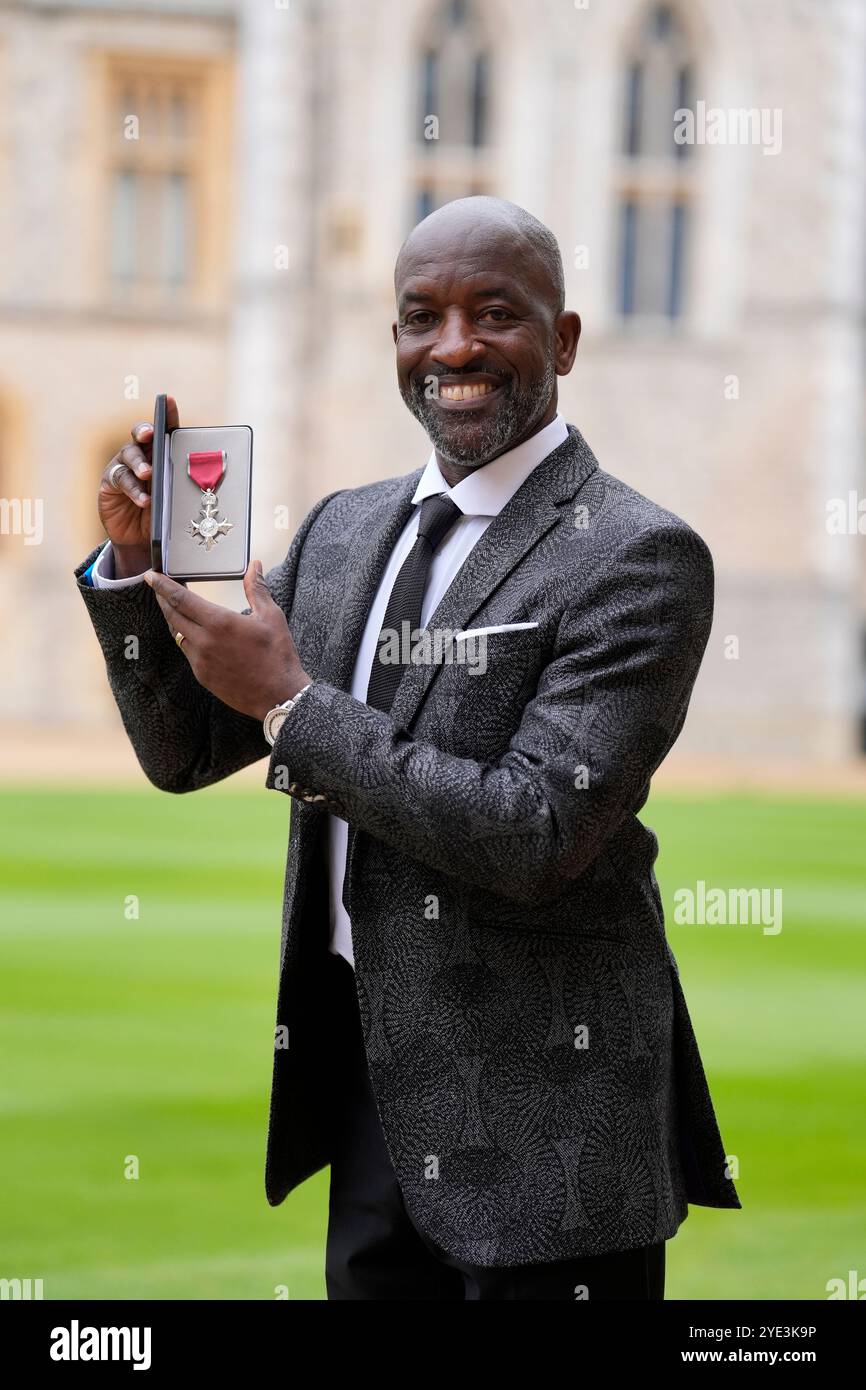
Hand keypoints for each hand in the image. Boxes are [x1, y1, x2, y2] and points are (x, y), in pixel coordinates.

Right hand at [98, 396, 179, 577]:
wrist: (141, 539)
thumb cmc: (164, 514)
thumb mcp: (178, 498)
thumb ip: (186, 485)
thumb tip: (212, 480)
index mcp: (161, 453)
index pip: (165, 429)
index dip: (166, 414)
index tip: (168, 400)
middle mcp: (141, 454)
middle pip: (140, 435)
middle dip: (145, 431)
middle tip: (150, 435)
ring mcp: (124, 467)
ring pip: (129, 455)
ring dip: (139, 463)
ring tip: (149, 474)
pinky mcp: (110, 483)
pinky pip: (121, 480)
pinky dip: (134, 490)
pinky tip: (144, 500)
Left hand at [144, 559, 310, 720]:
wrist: (278, 696)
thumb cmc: (277, 655)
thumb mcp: (271, 616)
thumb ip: (257, 589)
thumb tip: (254, 566)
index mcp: (219, 622)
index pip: (181, 599)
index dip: (163, 586)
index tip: (150, 576)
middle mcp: (204, 641)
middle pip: (173, 616)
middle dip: (162, 600)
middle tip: (157, 588)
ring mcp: (200, 660)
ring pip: (177, 634)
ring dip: (173, 619)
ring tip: (173, 608)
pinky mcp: (202, 676)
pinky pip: (187, 652)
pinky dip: (185, 638)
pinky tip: (191, 633)